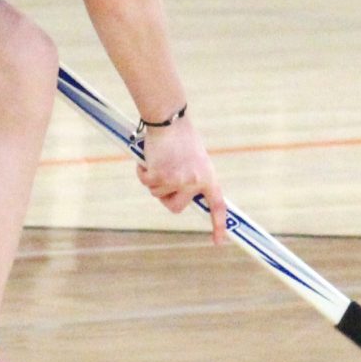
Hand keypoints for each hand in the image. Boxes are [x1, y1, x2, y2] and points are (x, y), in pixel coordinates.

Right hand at [135, 114, 227, 244]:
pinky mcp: (160, 176)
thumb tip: (181, 199)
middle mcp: (195, 182)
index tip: (218, 241)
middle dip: (166, 197)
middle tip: (164, 178)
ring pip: (157, 194)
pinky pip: (146, 183)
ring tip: (160, 159)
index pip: (217, 205)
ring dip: (153, 179)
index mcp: (208, 177)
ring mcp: (178, 180)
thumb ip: (193, 179)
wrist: (170, 120)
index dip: (218, 225)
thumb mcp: (196, 160)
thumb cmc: (181, 137)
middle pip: (175, 207)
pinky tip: (149, 158)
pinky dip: (142, 172)